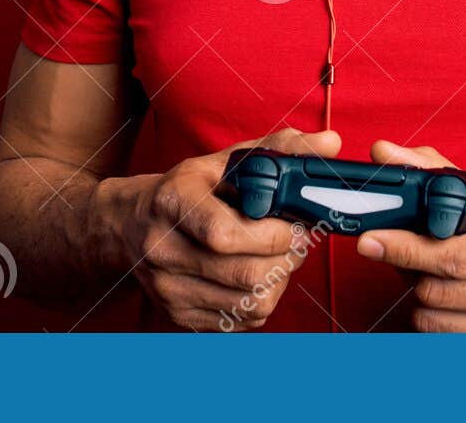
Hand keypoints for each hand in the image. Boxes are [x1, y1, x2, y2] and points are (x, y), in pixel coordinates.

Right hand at [117, 127, 339, 330]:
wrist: (133, 225)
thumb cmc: (190, 189)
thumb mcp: (228, 159)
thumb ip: (282, 149)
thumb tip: (332, 144)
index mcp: (172, 202)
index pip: (224, 234)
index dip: (272, 235)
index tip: (295, 225)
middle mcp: (163, 249)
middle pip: (245, 274)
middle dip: (287, 258)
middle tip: (298, 241)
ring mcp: (168, 288)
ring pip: (249, 302)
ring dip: (280, 281)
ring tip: (280, 257)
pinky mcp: (179, 315)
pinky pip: (240, 321)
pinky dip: (263, 300)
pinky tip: (261, 275)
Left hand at [354, 140, 465, 331]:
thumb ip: (434, 171)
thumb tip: (383, 152)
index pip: (455, 257)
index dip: (408, 250)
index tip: (371, 241)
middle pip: (438, 291)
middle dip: (407, 270)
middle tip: (399, 251)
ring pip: (435, 319)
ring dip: (416, 295)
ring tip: (423, 272)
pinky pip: (446, 340)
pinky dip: (431, 318)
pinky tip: (438, 297)